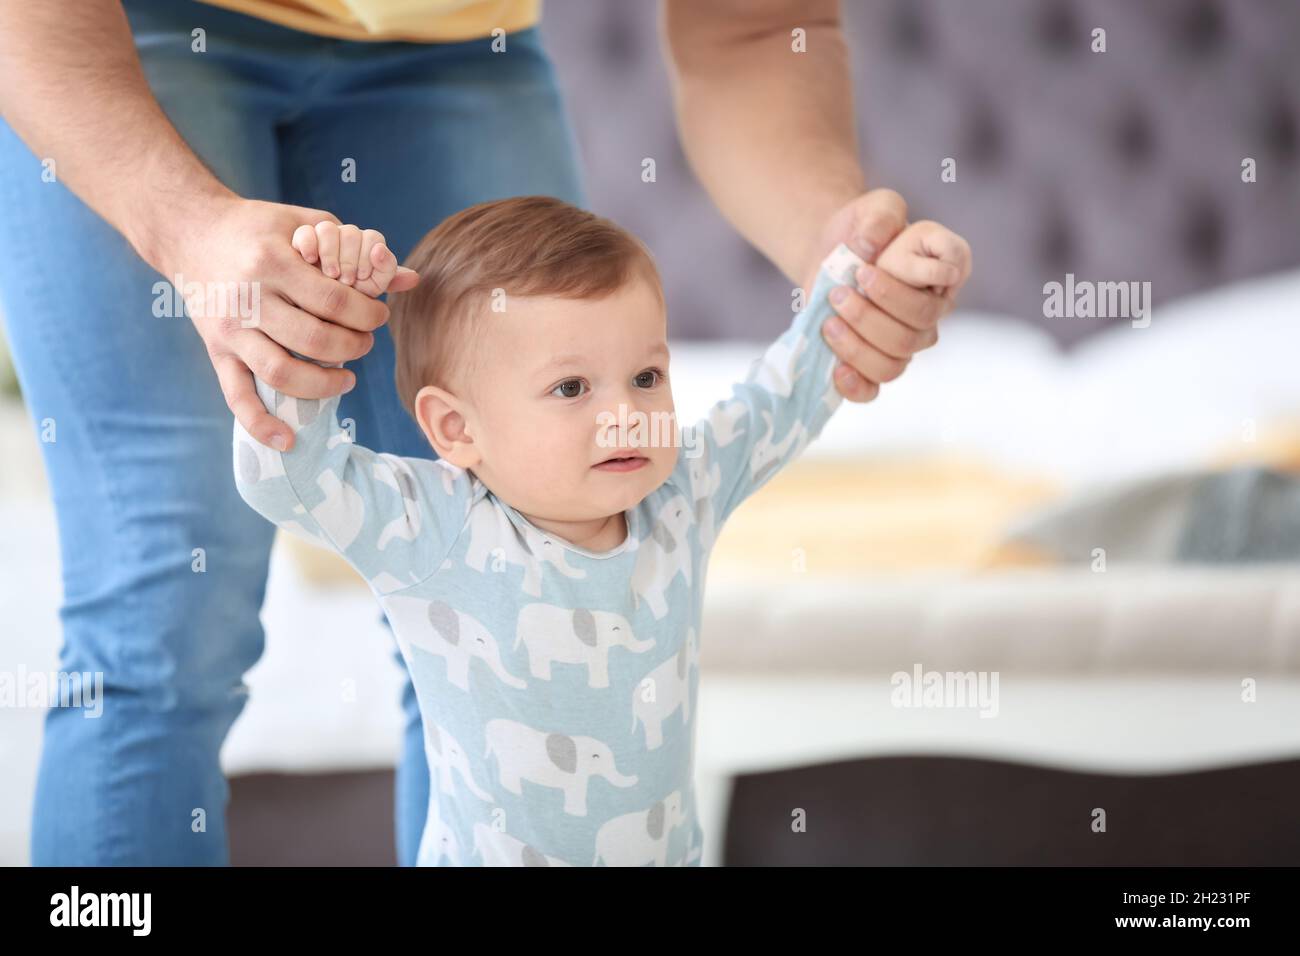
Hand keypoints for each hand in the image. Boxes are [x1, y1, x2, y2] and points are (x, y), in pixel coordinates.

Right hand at [163, 197, 415, 450]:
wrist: (191, 231)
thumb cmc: (259, 228)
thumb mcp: (306, 223)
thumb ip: (357, 248)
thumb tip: (411, 278)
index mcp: (274, 262)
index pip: (335, 302)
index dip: (368, 315)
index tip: (379, 315)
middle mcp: (248, 299)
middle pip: (314, 341)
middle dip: (353, 348)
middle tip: (365, 343)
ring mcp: (231, 330)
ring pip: (281, 373)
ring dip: (323, 385)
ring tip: (346, 379)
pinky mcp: (217, 352)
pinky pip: (237, 397)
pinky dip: (261, 425)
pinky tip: (288, 441)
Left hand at [803, 190, 971, 401]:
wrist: (832, 249)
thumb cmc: (863, 228)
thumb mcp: (875, 208)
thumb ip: (881, 217)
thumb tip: (870, 247)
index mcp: (941, 280)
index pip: (934, 301)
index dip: (899, 295)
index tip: (863, 271)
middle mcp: (929, 317)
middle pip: (911, 337)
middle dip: (869, 317)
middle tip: (838, 292)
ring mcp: (902, 343)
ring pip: (893, 365)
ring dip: (857, 347)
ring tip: (829, 321)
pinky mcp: (871, 361)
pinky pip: (873, 389)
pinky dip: (856, 386)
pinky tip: (837, 370)